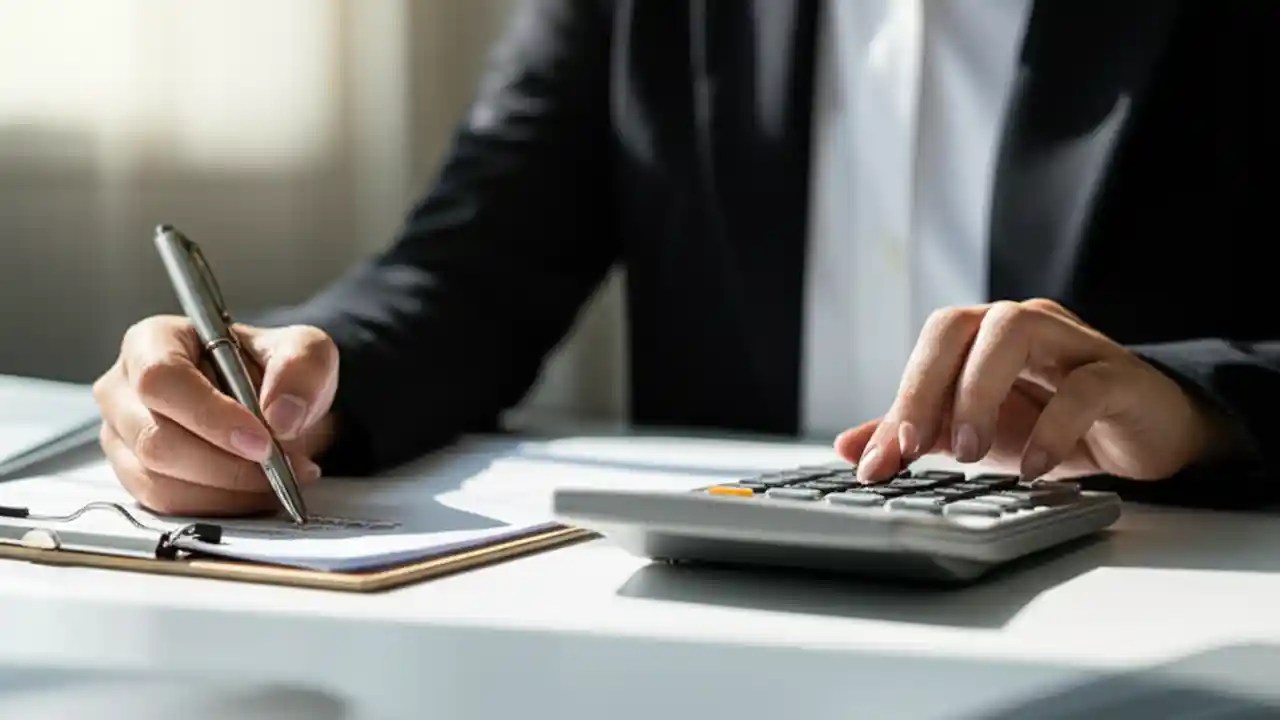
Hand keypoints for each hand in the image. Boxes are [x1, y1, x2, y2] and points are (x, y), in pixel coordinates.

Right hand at [93, 316, 338, 515]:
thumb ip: (301, 368)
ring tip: (278, 480)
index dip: (209, 415)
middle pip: (154, 438)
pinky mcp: (135, 477)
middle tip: (280, 466)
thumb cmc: (276, 370)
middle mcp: (124, 389)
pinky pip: (167, 506)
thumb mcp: (305, 350)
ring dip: (227, 491)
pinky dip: (218, 507)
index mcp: (153, 342)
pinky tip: (255, 493)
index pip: (161, 379)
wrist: (277, 407)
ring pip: (159, 481)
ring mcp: (122, 437)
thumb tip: (281, 416)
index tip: (261, 440)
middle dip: (225, 464)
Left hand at [835, 299, 1237, 483]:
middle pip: (961, 325)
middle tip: (916, 449)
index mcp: (982, 336)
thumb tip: (851, 448)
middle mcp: (1022, 325)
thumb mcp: (975, 432)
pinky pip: (1084, 386)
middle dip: (929, 386)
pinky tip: (1034, 468)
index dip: (902, 398)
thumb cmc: (1053, 421)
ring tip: (970, 453)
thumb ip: (919, 434)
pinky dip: (1054, 427)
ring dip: (981, 392)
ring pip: (1017, 330)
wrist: (1142, 435)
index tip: (877, 462)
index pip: (930, 347)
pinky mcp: (1119, 375)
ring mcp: (1073, 343)